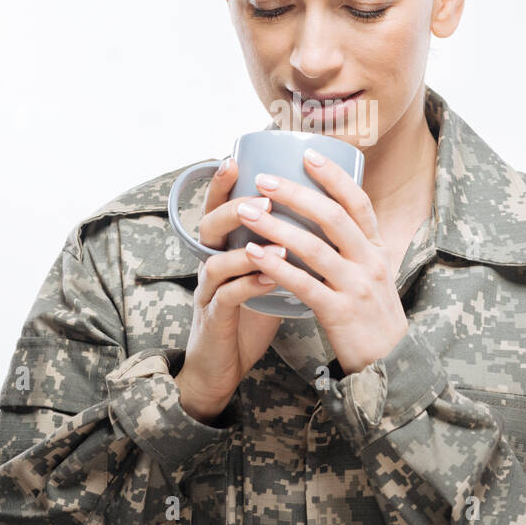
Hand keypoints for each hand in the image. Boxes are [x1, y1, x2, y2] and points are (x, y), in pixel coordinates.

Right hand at [176, 156, 286, 423]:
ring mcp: (209, 293)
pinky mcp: (214, 320)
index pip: (217, 208)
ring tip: (277, 240)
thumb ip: (278, 247)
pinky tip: (272, 279)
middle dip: (234, 208)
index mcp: (223, 249)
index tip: (235, 157)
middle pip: (209, 226)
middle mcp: (210, 264)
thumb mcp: (263, 273)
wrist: (223, 367)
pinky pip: (227, 298)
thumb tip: (316, 214)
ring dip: (246, 249)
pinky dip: (249, 285)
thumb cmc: (248, 316)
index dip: (222, 183)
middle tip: (265, 199)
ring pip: (215, 261)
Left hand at [235, 149, 408, 375]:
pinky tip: (253, 254)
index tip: (308, 155)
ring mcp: (356, 287)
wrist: (391, 365)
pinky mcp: (340, 313)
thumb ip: (353, 248)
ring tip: (246, 213)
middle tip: (263, 180)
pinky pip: (304, 284)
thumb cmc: (373, 317)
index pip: (358, 202)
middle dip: (295, 194)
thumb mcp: (374, 275)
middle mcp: (370, 262)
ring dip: (276, 226)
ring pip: (313, 247)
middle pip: (332, 217)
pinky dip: (277, 266)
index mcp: (376, 249)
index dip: (334, 176)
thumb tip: (325, 217)